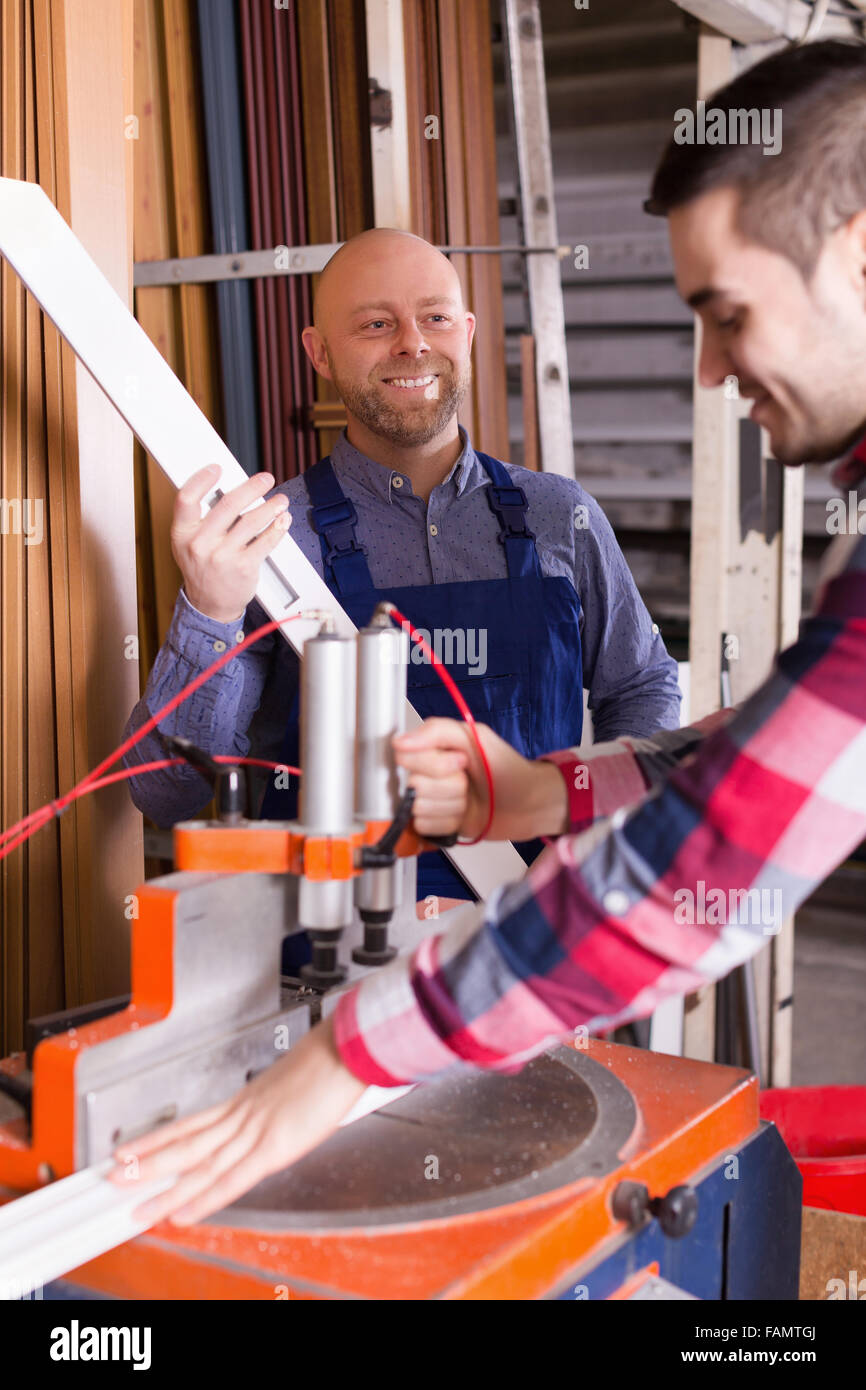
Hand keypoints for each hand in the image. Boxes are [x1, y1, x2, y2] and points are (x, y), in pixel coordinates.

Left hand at [107, 1016, 365, 1226]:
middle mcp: (244, 1113)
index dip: (160, 1139)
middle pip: (186, 1143)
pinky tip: (184, 1213)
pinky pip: (232, 1178)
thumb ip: (279, 1104)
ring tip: (133, 1202)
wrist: (348, 1047)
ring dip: (163, 1185)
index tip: (134, 1150)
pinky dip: (206, 1198)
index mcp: (248, 1098)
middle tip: (113, 1178)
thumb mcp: (295, 1082)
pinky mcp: (275, 1145)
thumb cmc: (333, 1058)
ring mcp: (256, 1129)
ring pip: (199, 1162)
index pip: (193, 1123)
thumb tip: (280, 1115)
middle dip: (147, 1163)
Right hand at [171, 465, 291, 623]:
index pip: (186, 498)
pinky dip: (277, 528)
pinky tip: (282, 521)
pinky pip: (265, 542)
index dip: (201, 479)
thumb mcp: (189, 544)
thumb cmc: (202, 569)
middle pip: (227, 505)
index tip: (217, 468)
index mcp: (182, 533)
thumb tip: (227, 488)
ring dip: (270, 507)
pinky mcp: (243, 567)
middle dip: (251, 487)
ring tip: (280, 500)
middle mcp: (200, 544)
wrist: (210, 606)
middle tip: (265, 479)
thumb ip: (201, 519)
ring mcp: (222, 556)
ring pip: (251, 521)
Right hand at [393, 718, 568, 841]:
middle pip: (414, 786)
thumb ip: (437, 731)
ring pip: (419, 808)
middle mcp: (425, 774)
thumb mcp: (476, 737)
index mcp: (431, 749)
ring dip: (451, 805)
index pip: (405, 757)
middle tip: (468, 782)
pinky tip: (463, 815)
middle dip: (449, 787)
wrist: (528, 804)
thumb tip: (400, 741)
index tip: (461, 762)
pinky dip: (449, 822)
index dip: (435, 764)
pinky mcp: (434, 824)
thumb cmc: (506, 768)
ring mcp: (429, 800)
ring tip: (468, 799)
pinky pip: (425, 827)